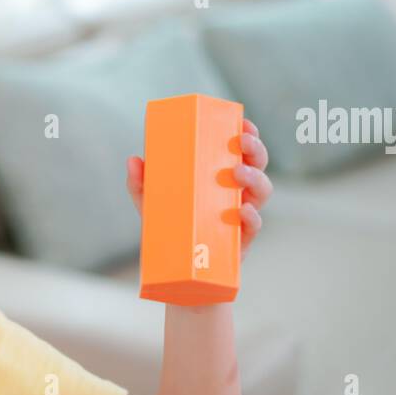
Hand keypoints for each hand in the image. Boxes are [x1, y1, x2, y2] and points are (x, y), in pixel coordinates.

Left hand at [126, 117, 272, 255]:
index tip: (243, 122)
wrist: (175, 272)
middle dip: (255, 150)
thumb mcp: (152, 204)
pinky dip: (252, 217)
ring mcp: (242, 216)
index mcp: (222, 178)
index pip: (242, 151)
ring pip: (262, 192)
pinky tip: (242, 210)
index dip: (249, 135)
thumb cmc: (169, 230)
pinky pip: (254, 226)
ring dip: (254, 178)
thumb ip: (141, 183)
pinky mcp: (241, 240)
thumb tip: (133, 159)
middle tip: (242, 142)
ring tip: (237, 173)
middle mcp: (237, 193)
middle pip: (258, 166)